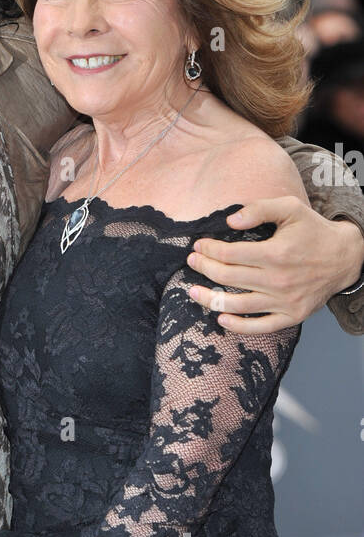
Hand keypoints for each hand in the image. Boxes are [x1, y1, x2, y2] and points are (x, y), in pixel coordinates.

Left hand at [185, 197, 363, 331]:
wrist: (345, 257)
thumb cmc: (313, 231)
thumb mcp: (290, 208)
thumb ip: (259, 210)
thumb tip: (230, 220)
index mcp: (276, 253)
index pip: (230, 254)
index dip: (209, 249)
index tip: (198, 245)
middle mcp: (278, 280)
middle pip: (228, 278)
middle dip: (204, 268)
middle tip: (192, 261)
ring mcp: (285, 301)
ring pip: (237, 305)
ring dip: (210, 299)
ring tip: (193, 291)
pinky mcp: (292, 316)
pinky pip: (260, 327)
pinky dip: (238, 326)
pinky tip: (221, 318)